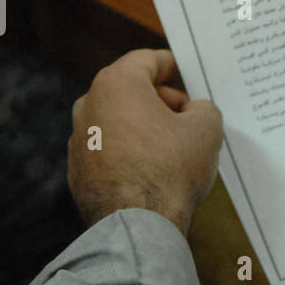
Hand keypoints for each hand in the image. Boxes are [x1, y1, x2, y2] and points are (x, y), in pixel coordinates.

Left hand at [67, 49, 222, 235]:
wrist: (138, 225)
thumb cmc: (170, 171)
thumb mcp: (206, 129)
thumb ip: (204, 109)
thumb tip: (196, 111)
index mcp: (117, 85)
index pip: (146, 60)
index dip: (171, 64)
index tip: (184, 71)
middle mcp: (89, 105)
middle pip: (130, 90)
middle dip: (161, 99)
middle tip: (187, 114)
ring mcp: (79, 139)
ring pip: (118, 121)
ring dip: (144, 126)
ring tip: (173, 146)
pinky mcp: (78, 170)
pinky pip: (109, 149)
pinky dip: (129, 152)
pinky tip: (152, 169)